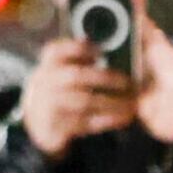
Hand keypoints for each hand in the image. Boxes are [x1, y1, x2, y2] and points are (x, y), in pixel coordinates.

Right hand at [19, 38, 140, 157]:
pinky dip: (107, 120)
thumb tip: (105, 44)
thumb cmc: (60, 90)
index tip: (101, 51)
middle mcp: (45, 83)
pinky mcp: (57, 127)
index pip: (56, 50)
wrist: (40, 123)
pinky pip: (86, 123)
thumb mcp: (61, 71)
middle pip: (75, 76)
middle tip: (126, 81)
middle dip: (104, 77)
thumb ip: (78, 59)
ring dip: (111, 102)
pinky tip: (123, 117)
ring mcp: (49, 106)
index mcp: (48, 65)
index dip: (79, 48)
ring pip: (83, 101)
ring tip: (132, 103)